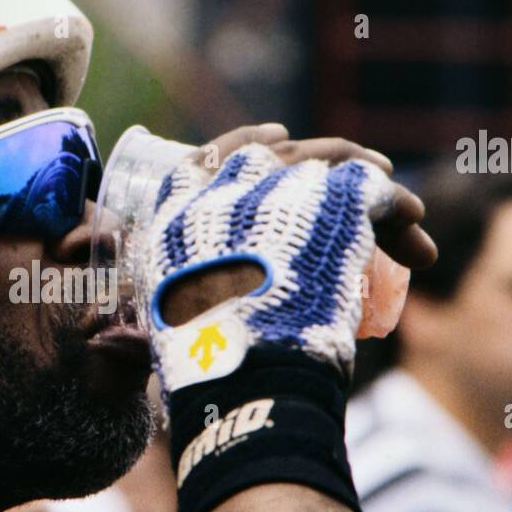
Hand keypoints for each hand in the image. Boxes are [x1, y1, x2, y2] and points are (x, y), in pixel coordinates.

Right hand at [138, 124, 428, 389]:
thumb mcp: (154, 327)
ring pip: (334, 166)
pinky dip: (397, 205)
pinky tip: (412, 217)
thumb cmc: (198, 364)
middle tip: (359, 171)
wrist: (244, 372)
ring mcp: (279, 188)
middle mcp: (226, 187)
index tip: (275, 138)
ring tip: (401, 206)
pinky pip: (373, 191)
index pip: (209, 156)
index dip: (247, 144)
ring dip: (369, 180)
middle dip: (323, 158)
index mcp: (178, 211)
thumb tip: (99, 338)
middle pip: (281, 155)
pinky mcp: (330, 202)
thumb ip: (131, 323)